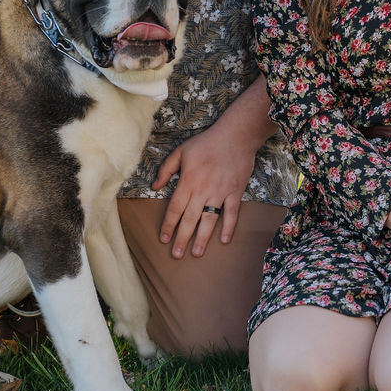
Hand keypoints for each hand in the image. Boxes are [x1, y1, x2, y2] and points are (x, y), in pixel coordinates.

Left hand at [151, 118, 253, 259]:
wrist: (236, 135)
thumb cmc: (207, 142)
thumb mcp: (181, 151)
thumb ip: (166, 169)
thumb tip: (155, 187)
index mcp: (188, 181)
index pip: (175, 208)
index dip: (168, 225)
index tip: (163, 239)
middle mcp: (203, 190)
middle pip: (190, 219)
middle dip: (182, 238)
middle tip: (176, 255)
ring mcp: (221, 192)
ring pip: (209, 220)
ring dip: (202, 238)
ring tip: (196, 253)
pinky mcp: (235, 192)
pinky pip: (232, 213)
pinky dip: (229, 227)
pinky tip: (224, 240)